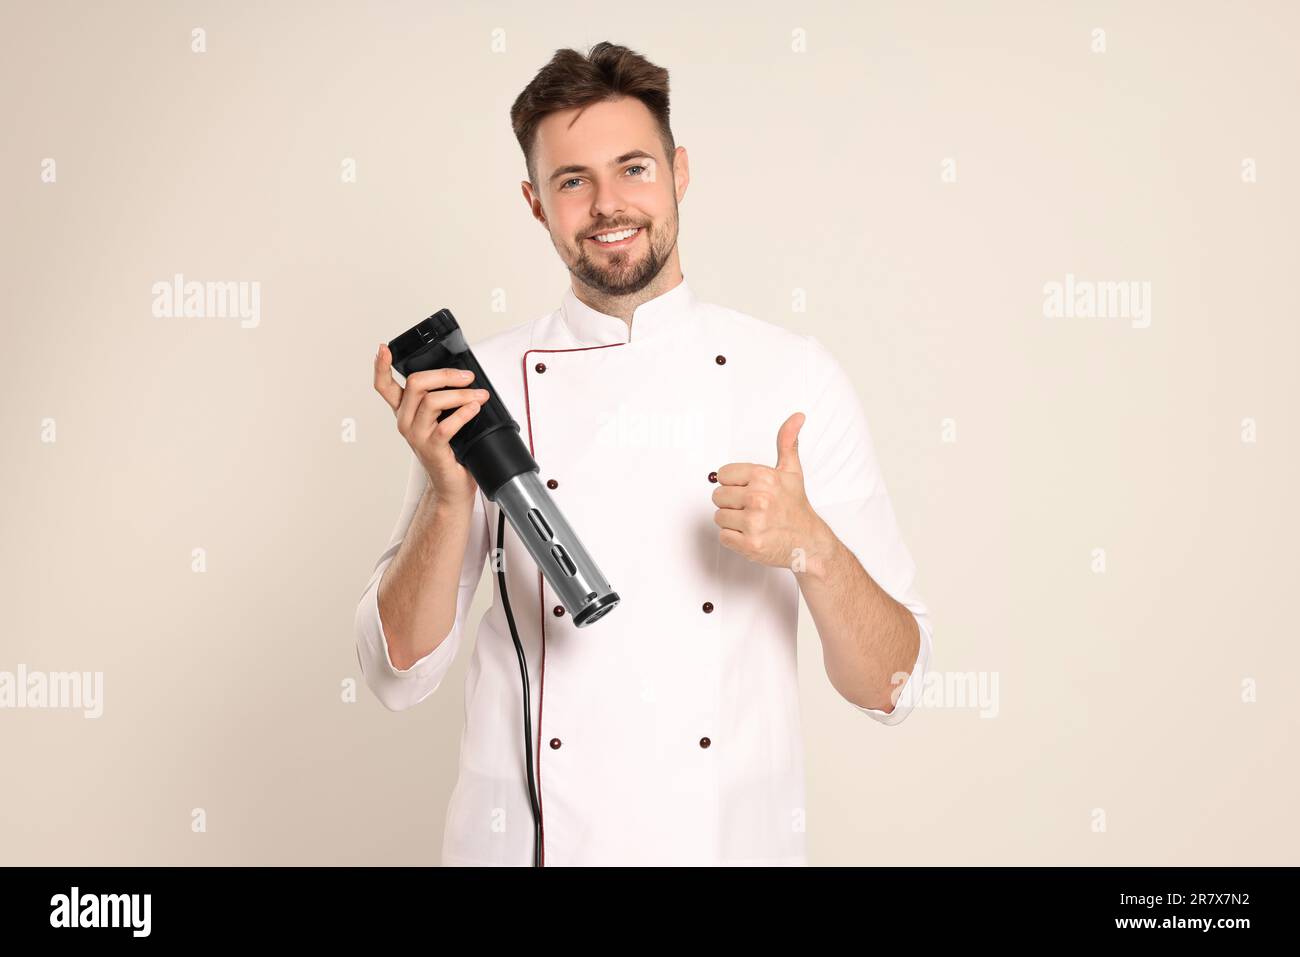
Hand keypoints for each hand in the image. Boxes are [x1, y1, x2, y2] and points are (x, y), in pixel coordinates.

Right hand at [372, 343, 487, 510]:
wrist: (452, 485)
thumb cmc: (450, 450)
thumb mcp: (441, 418)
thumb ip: (444, 398)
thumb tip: (464, 376)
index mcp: (405, 411)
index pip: (385, 387)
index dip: (381, 367)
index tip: (382, 349)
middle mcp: (405, 421)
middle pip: (415, 384)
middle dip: (444, 375)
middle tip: (467, 376)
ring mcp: (416, 436)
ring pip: (432, 401)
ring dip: (460, 394)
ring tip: (479, 396)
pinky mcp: (431, 449)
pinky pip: (445, 426)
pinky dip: (463, 414)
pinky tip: (474, 410)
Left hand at [712, 412, 825, 570]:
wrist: (809, 542)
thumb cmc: (796, 507)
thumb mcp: (792, 471)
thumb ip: (787, 442)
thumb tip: (797, 417)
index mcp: (764, 477)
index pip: (723, 475)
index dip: (734, 483)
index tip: (748, 490)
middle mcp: (759, 498)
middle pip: (718, 496)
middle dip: (732, 503)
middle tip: (752, 508)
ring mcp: (754, 522)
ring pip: (719, 517)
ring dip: (732, 522)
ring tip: (753, 522)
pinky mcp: (749, 544)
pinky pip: (723, 536)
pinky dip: (734, 539)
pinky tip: (751, 535)